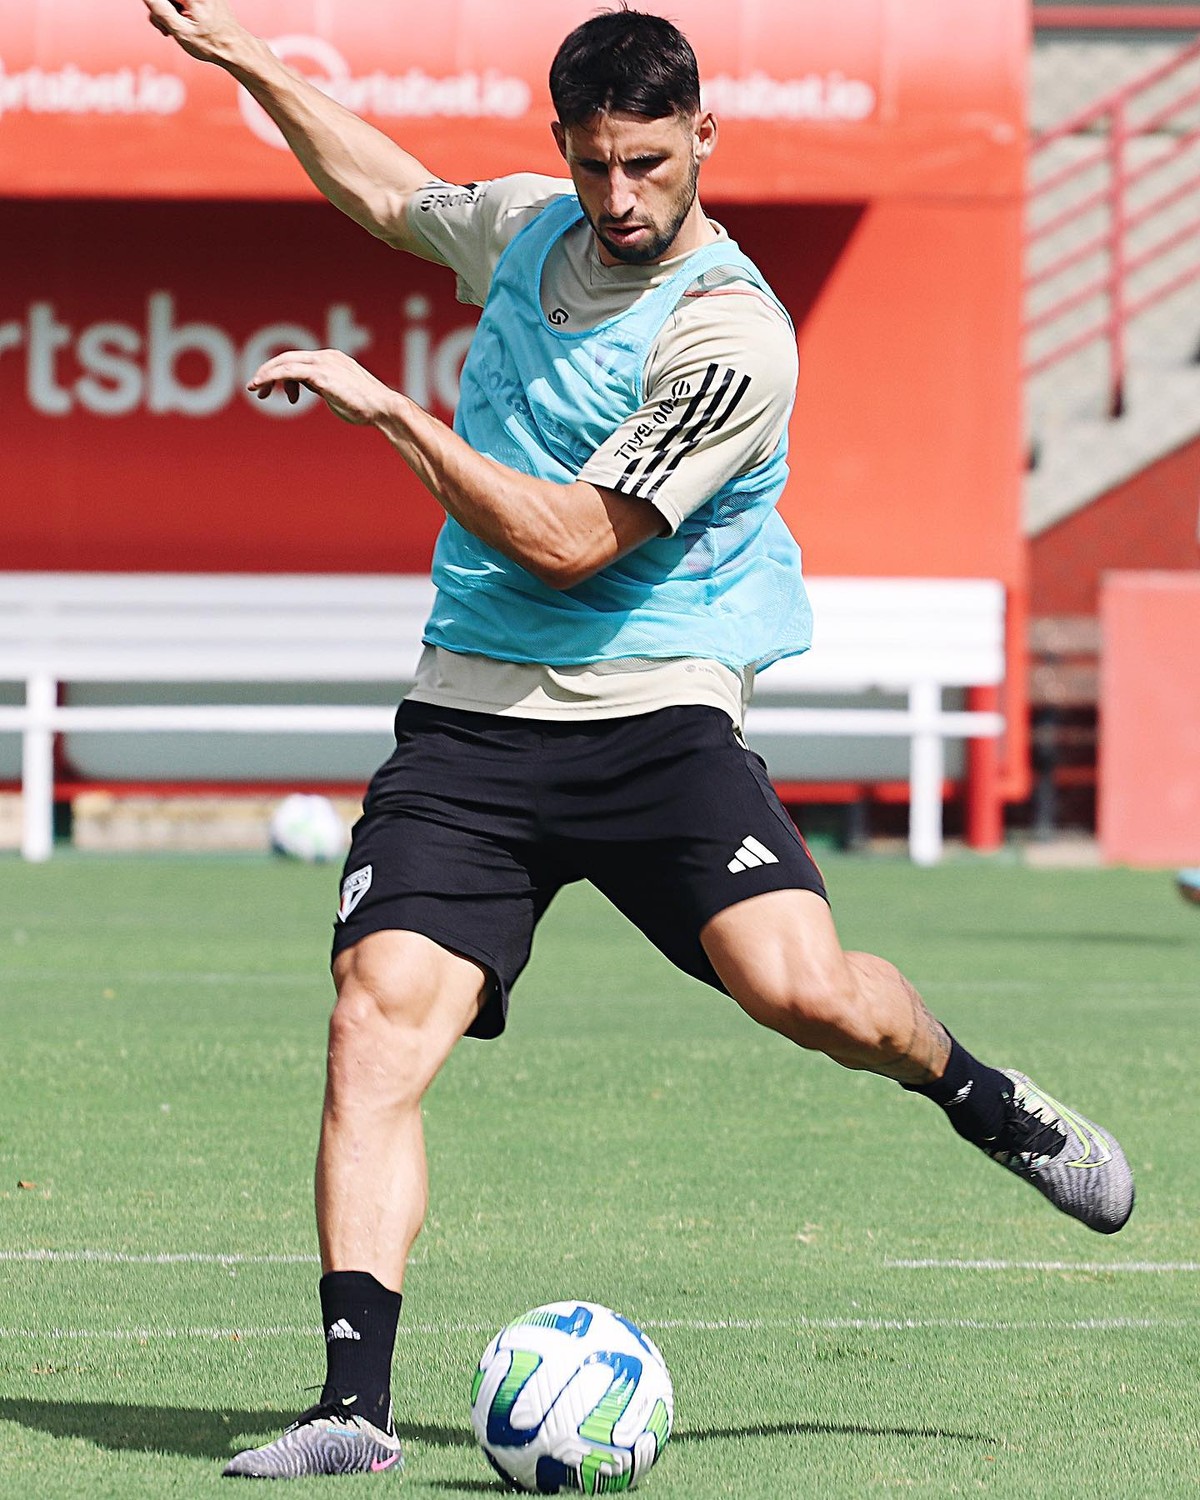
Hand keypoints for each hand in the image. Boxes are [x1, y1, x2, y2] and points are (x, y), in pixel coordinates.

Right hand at [141, 0, 248, 65]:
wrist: (236, 48)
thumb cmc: (212, 44)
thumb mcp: (181, 32)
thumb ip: (160, 10)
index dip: (155, 6)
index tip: (159, 20)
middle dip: (160, 9)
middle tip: (165, 30)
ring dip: (168, 11)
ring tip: (176, 30)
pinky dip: (178, 9)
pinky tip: (182, 23)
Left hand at [247, 349, 398, 425]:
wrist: (384, 408)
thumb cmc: (368, 407)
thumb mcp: (343, 394)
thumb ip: (327, 387)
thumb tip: (319, 390)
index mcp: (332, 359)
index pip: (301, 361)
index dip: (286, 375)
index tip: (285, 396)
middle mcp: (326, 356)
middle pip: (288, 357)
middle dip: (269, 372)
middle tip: (256, 388)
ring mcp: (323, 364)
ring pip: (284, 363)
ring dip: (265, 375)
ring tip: (254, 389)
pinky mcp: (320, 375)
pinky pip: (288, 372)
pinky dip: (270, 377)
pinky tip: (260, 386)